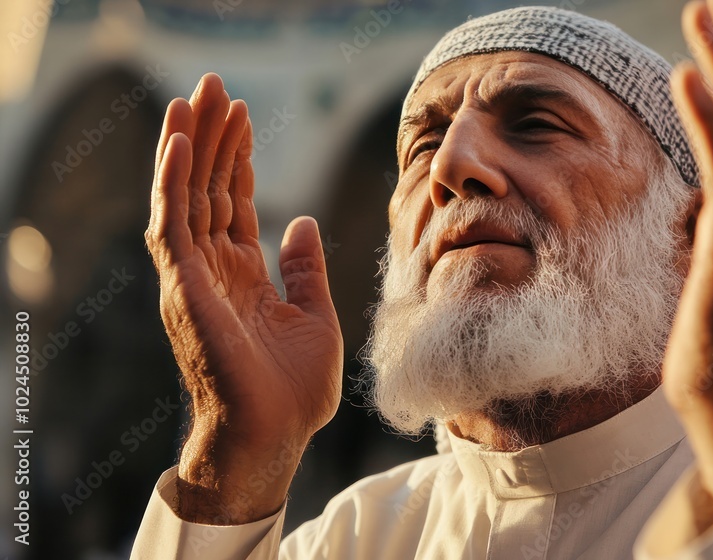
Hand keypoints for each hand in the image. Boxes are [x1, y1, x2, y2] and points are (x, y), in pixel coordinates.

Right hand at [145, 73, 342, 522]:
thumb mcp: (315, 316)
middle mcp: (212, 271)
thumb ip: (304, 269)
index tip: (244, 118)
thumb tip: (300, 222)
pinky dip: (174, 181)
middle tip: (216, 87)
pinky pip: (174, 224)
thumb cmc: (295, 391)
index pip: (233, 204)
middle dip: (213, 138)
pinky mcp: (183, 288)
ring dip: (191, 145)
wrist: (275, 436)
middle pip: (207, 190)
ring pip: (185, 196)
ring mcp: (194, 278)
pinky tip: (184, 140)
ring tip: (197, 96)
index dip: (238, 160)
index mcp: (243, 275)